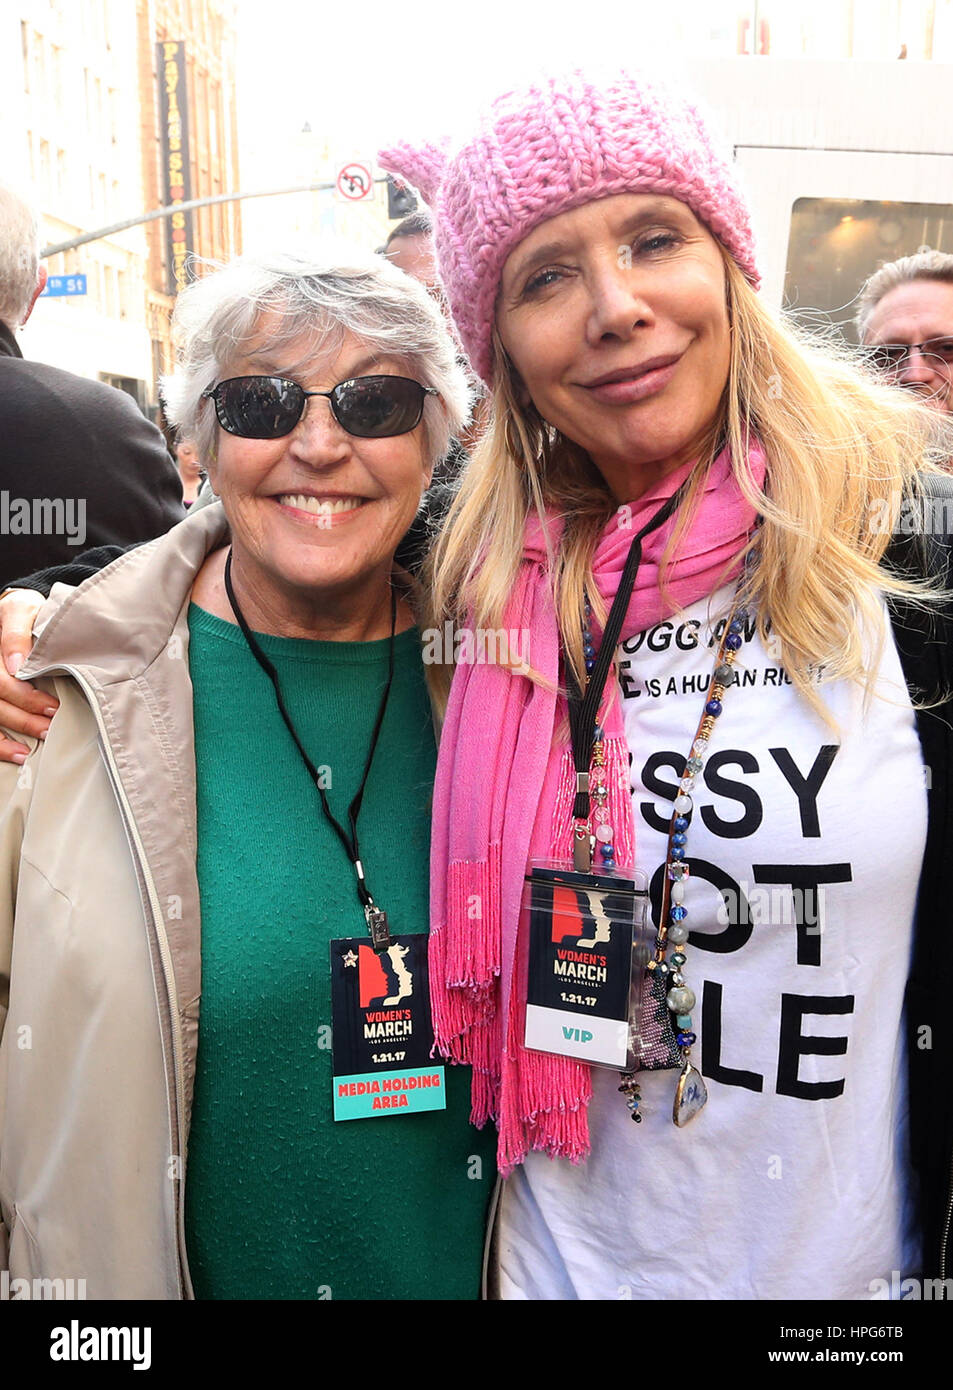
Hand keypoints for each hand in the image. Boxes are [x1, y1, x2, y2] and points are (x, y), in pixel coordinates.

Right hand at [0, 589, 56, 762]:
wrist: (18, 614)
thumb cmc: (23, 613)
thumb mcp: (22, 610)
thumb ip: (18, 633)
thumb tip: (17, 664)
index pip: (2, 680)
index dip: (25, 696)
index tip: (53, 706)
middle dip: (25, 716)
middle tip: (52, 725)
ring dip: (14, 731)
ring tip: (38, 742)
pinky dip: (1, 743)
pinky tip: (17, 752)